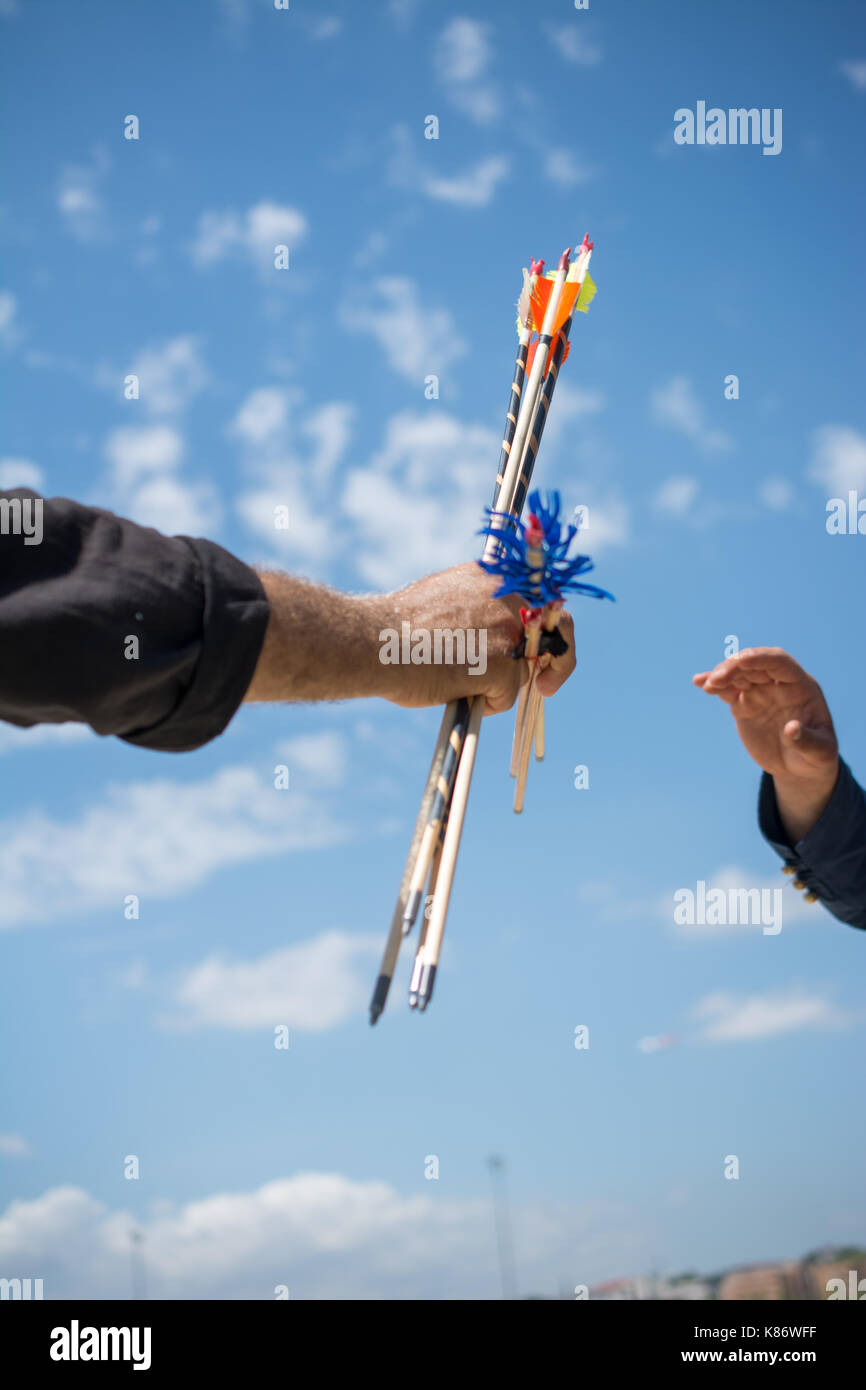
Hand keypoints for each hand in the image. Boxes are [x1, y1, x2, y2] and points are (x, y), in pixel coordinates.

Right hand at [245, 562, 576, 714]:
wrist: (375, 640)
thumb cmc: (398, 627)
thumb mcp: (446, 596)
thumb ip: (477, 606)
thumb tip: (489, 630)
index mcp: (496, 576)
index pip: (544, 599)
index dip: (549, 627)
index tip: (544, 648)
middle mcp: (511, 597)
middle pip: (558, 632)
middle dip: (558, 661)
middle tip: (547, 685)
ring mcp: (510, 632)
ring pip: (527, 669)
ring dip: (504, 685)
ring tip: (460, 684)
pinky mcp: (504, 665)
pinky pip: (509, 695)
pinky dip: (487, 703)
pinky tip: (455, 692)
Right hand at [693, 647, 838, 840]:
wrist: (799, 767)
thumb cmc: (817, 756)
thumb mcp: (820, 752)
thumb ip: (807, 741)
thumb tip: (791, 729)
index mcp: (800, 686)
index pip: (779, 662)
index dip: (760, 658)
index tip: (740, 661)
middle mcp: (778, 684)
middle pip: (754, 665)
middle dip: (735, 667)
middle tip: (717, 680)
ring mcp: (760, 693)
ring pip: (738, 674)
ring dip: (721, 674)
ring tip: (707, 684)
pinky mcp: (744, 705)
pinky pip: (727, 690)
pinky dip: (714, 684)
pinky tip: (699, 682)